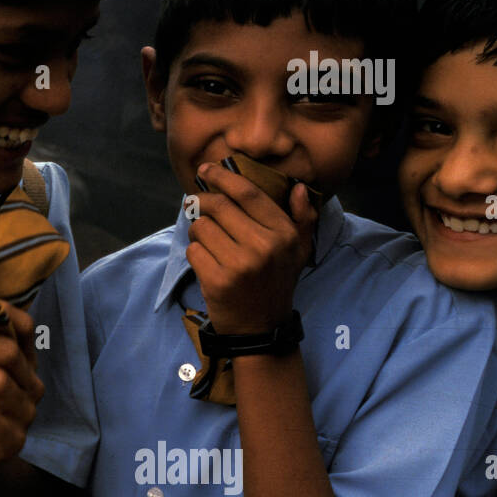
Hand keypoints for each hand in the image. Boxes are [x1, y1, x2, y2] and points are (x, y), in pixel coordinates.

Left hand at [187, 162, 316, 334]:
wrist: (259, 327)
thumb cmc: (276, 282)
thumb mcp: (298, 251)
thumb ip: (303, 218)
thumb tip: (298, 187)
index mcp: (284, 234)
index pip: (248, 193)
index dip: (223, 176)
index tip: (205, 169)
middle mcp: (264, 246)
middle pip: (219, 206)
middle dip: (201, 201)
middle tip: (194, 202)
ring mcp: (240, 264)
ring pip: (202, 227)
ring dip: (198, 230)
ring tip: (207, 241)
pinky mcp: (218, 280)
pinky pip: (193, 250)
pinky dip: (194, 253)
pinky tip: (206, 262)